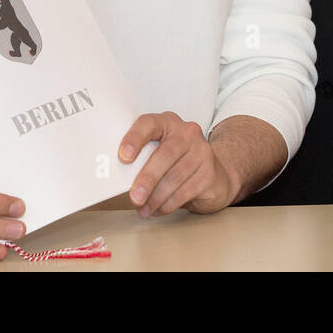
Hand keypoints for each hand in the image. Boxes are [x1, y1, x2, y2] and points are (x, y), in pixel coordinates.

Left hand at [118, 112, 239, 216]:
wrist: (214, 174)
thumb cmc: (176, 163)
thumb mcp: (159, 152)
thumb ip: (143, 158)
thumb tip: (118, 177)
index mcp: (168, 122)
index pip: (149, 123)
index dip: (135, 139)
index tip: (123, 157)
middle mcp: (187, 133)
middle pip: (165, 155)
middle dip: (147, 179)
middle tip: (134, 197)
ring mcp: (202, 152)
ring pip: (175, 177)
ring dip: (156, 198)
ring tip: (144, 209)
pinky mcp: (210, 172)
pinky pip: (185, 191)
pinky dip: (168, 204)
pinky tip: (159, 210)